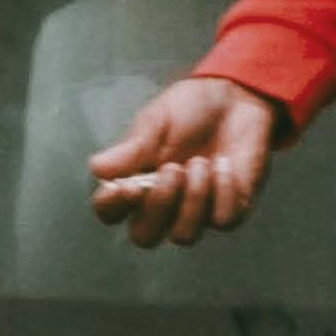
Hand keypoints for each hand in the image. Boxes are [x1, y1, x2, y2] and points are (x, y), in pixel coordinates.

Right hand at [87, 73, 286, 249]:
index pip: (110, 213)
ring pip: (183, 236)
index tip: (124, 186)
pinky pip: (223, 220)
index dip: (112, 207)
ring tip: (201, 162)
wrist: (237, 98)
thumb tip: (97, 169)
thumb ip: (131, 149)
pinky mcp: (230, 208)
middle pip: (144, 236)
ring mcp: (195, 211)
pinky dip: (223, 191)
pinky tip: (224, 163)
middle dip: (157, 207)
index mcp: (134, 184)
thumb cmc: (189, 110)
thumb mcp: (156, 122)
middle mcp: (161, 206)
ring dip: (193, 199)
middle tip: (172, 169)